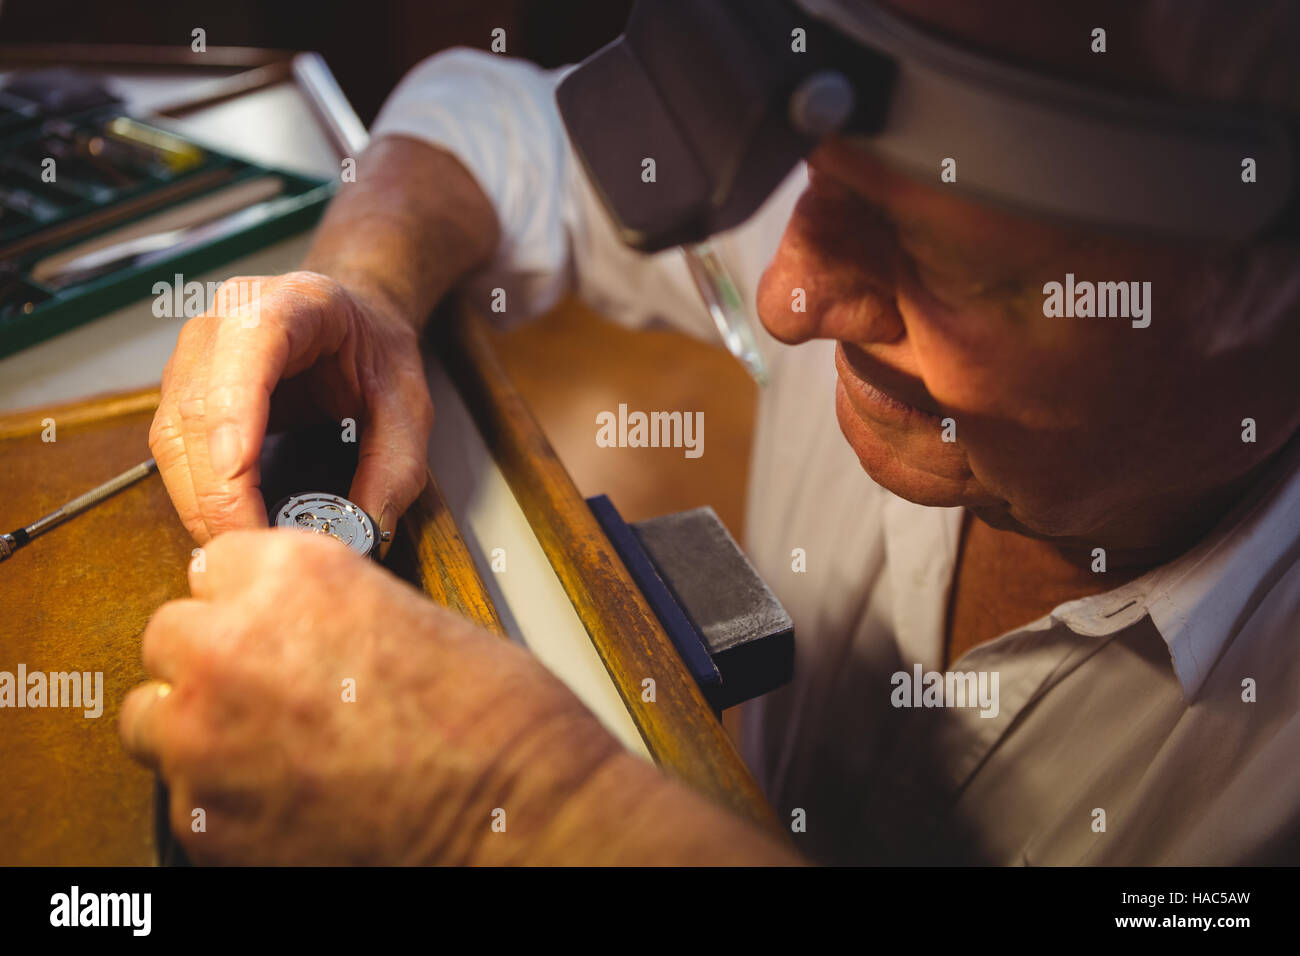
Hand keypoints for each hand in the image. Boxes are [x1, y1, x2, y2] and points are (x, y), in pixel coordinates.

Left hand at [119, 529, 625, 864]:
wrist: (514, 812)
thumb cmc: (489, 715)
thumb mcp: (404, 613)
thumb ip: (323, 610)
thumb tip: (286, 629)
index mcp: (290, 574)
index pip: (213, 564)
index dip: (246, 597)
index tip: (265, 621)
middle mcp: (230, 645)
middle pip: (170, 635)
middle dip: (212, 659)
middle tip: (270, 687)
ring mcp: (205, 738)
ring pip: (153, 717)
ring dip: (198, 725)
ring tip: (268, 743)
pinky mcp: (205, 820)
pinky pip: (183, 794)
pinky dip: (223, 794)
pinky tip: (285, 793)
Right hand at [148, 271, 433, 547]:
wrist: (353, 321)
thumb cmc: (375, 352)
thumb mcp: (408, 405)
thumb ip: (396, 466)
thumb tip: (368, 531)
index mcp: (294, 302)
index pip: (251, 343)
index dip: (237, 408)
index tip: (240, 471)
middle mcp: (227, 319)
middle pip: (199, 403)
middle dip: (218, 484)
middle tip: (252, 542)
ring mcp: (195, 351)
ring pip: (173, 432)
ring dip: (199, 498)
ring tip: (241, 544)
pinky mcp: (181, 387)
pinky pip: (170, 447)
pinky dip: (192, 492)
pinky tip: (224, 524)